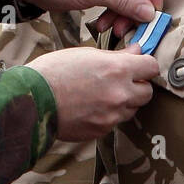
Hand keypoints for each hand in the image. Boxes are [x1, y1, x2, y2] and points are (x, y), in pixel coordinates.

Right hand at [29, 45, 158, 141]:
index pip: (151, 67)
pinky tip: (91, 107)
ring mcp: (111, 116)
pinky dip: (108, 115)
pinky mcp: (101, 131)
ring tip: (102, 94)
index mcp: (117, 69)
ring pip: (132, 109)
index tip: (139, 65)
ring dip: (124, 102)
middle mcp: (120, 94)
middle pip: (147, 92)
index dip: (145, 65)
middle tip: (122, 81)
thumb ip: (115, 56)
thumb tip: (136, 52)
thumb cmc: (54, 72)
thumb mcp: (86, 54)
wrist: (31, 101)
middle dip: (138, 86)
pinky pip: (115, 122)